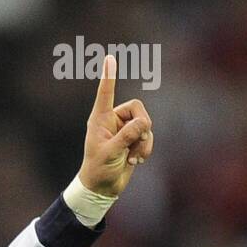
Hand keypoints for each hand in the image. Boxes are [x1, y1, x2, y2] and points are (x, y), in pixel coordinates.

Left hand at [78, 54, 153, 196]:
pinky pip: (148, 137)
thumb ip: (127, 136)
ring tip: (133, 159)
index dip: (109, 76)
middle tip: (140, 139)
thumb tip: (144, 124)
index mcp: (100, 119)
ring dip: (143, 143)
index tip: (109, 57)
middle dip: (142, 125)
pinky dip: (145, 149)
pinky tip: (135, 161)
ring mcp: (125, 130)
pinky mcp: (133, 140)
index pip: (106, 93)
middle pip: (138, 108)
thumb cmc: (99, 170)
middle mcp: (113, 120)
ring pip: (146, 124)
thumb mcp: (111, 153)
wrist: (103, 189)